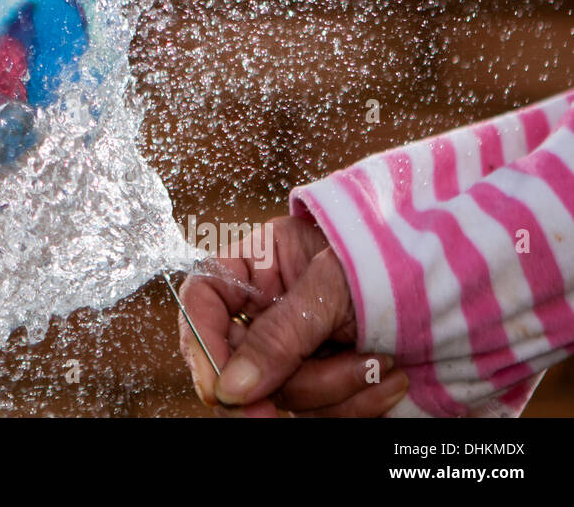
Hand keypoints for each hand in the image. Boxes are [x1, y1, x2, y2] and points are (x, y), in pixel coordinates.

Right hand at [177, 215, 408, 416]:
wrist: (469, 279)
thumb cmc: (398, 256)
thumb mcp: (331, 287)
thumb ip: (280, 336)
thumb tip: (230, 388)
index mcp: (259, 266)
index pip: (204, 300)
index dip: (201, 342)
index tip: (219, 388)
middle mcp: (272, 309)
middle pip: (239, 361)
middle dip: (275, 383)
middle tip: (274, 414)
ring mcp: (302, 349)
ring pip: (283, 394)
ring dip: (331, 390)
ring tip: (379, 362)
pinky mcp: (333, 381)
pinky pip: (322, 412)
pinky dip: (356, 404)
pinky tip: (392, 379)